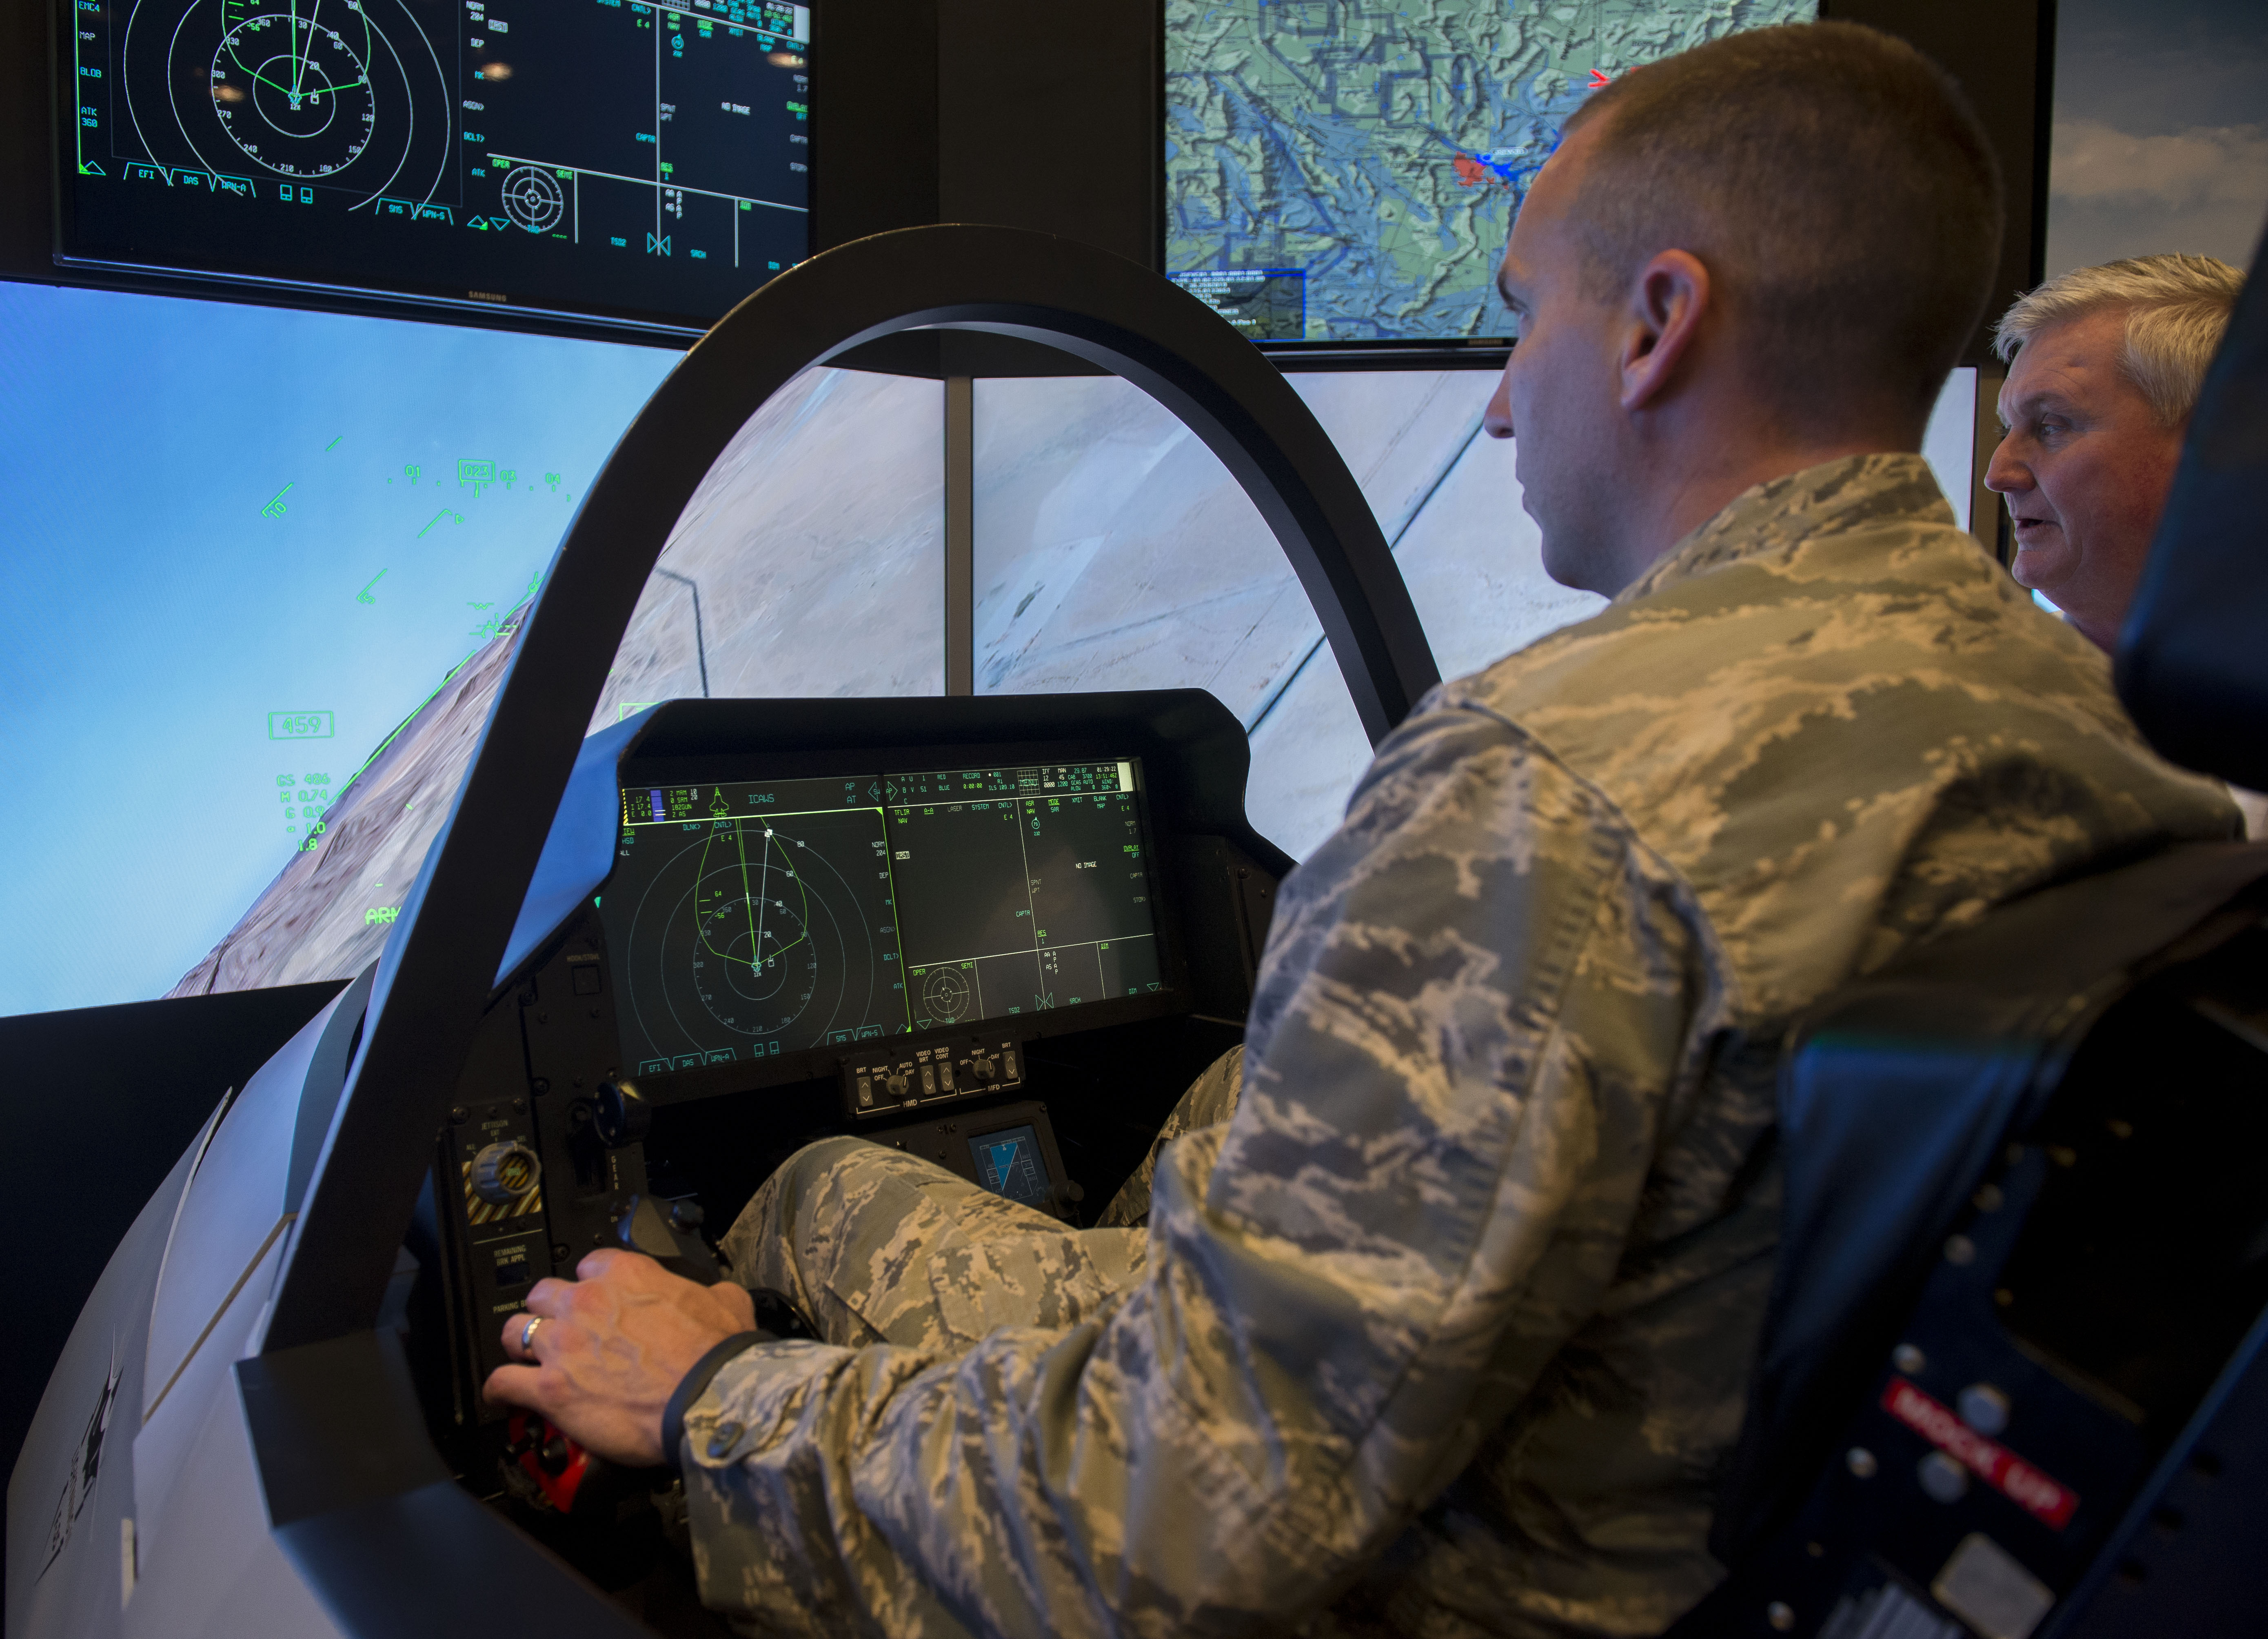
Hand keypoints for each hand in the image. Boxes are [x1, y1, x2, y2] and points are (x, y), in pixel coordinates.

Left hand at [484, 1249, 756, 1465]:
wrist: (709, 1401)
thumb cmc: (716, 1356)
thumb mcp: (728, 1302)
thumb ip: (709, 1290)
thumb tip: (715, 1294)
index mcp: (626, 1275)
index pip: (589, 1264)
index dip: (593, 1283)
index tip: (600, 1300)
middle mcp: (586, 1303)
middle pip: (543, 1293)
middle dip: (552, 1310)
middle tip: (566, 1331)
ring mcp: (563, 1345)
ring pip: (514, 1331)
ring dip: (522, 1344)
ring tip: (531, 1359)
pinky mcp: (550, 1390)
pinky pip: (502, 1382)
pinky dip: (501, 1389)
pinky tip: (505, 1394)